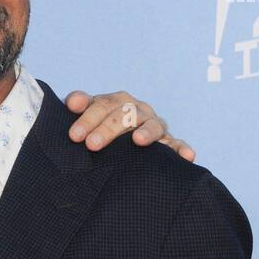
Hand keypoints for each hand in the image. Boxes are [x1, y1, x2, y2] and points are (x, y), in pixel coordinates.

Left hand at [63, 90, 195, 161]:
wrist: (122, 138)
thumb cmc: (102, 126)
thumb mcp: (90, 113)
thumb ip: (81, 104)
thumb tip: (72, 102)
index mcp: (119, 102)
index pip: (104, 105)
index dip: (89, 119)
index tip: (75, 135)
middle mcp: (139, 110)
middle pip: (126, 115)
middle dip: (108, 129)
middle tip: (92, 144)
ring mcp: (156, 126)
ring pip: (154, 126)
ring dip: (147, 132)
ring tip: (138, 141)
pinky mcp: (169, 142)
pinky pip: (177, 145)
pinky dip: (182, 149)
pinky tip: (186, 156)